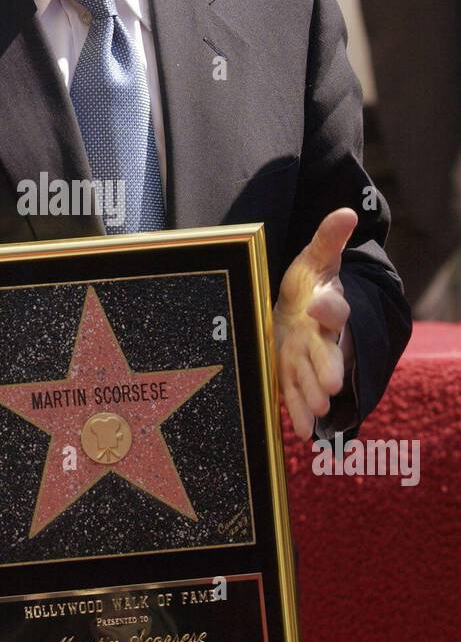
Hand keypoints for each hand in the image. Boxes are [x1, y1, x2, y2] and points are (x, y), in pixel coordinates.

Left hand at [273, 207, 356, 440]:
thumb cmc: (306, 283)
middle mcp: (321, 336)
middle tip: (331, 383)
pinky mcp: (293, 375)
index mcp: (327, 305)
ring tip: (318, 409)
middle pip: (327, 350)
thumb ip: (328, 238)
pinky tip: (303, 430)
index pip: (334, 306)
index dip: (330, 307)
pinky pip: (297, 395)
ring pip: (312, 377)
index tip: (320, 306)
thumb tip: (347, 211)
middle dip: (328, 365)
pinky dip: (300, 412)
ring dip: (314, 393)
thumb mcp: (314, 258)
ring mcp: (308, 358)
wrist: (297, 310)